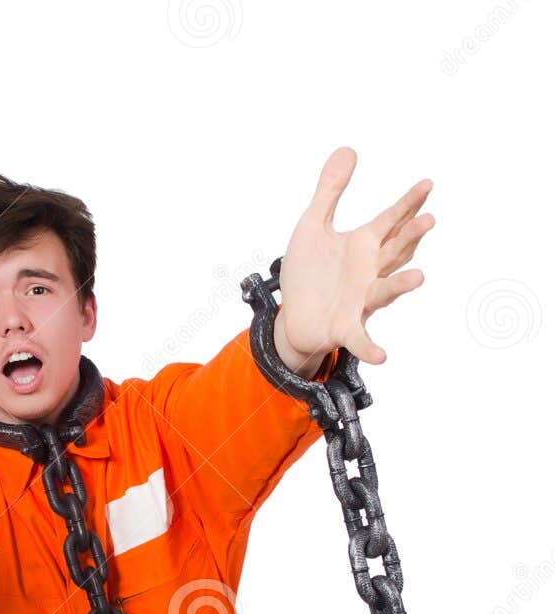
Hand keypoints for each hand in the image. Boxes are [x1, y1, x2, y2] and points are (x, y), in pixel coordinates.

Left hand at [276, 147, 434, 375]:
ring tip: (418, 278)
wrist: (294, 316)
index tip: (427, 184)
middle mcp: (367, 271)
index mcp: (362, 245)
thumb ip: (330, 190)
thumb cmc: (308, 272)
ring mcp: (359, 300)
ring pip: (384, 291)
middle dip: (410, 239)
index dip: (407, 203)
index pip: (390, 220)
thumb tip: (348, 149)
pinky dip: (370, 346)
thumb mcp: (313, 226)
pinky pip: (359, 337)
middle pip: (394, 252)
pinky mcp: (344, 326)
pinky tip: (382, 355)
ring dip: (400, 286)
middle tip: (429, 220)